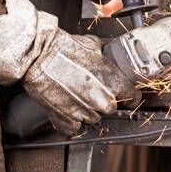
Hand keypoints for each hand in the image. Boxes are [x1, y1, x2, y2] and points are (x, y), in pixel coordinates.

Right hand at [23, 30, 139, 134]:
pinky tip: (66, 106)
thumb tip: (104, 55)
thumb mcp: (91, 45)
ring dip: (86, 110)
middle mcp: (102, 100)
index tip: (124, 96)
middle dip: (102, 101)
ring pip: (93, 118)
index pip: (132, 98)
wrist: (38, 56)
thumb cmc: (62, 48)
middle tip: (89, 90)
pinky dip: (71, 120)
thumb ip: (103, 56)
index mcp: (113, 82)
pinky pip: (75, 127)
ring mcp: (85, 112)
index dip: (128, 96)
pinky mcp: (67, 120)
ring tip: (73, 95)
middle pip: (111, 109)